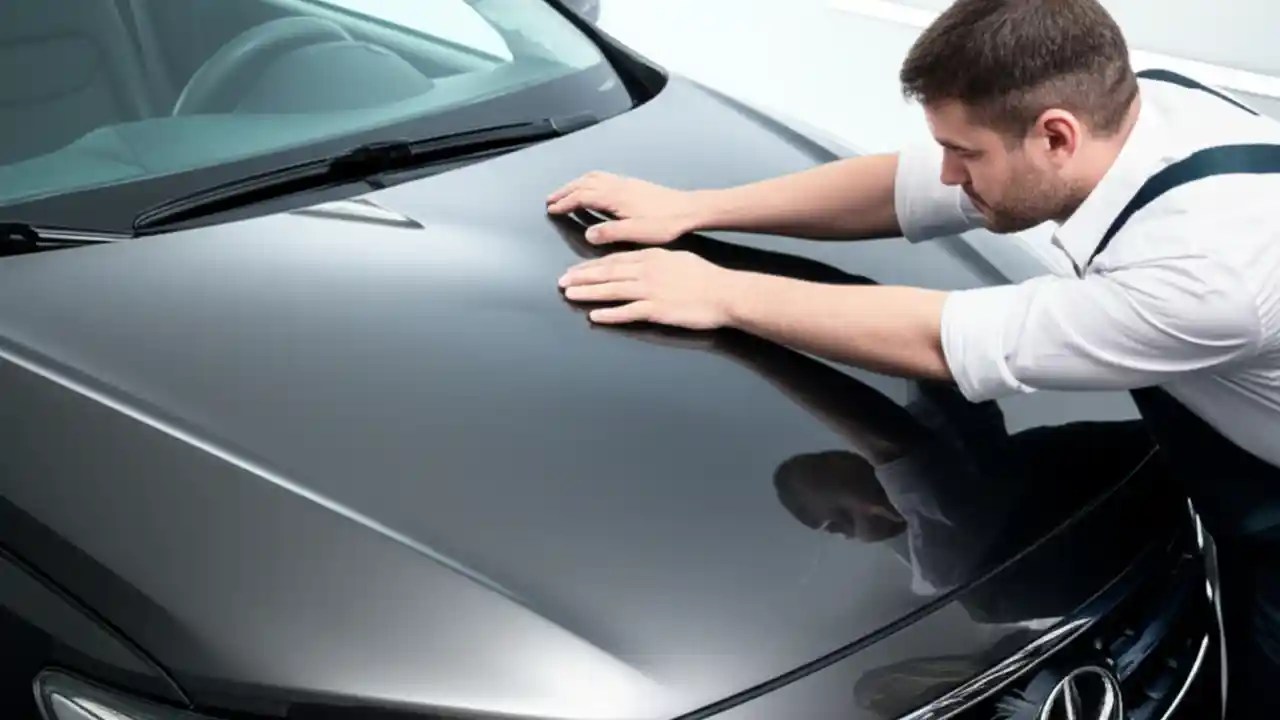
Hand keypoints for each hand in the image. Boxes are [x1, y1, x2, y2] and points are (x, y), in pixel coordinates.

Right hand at [546, 171, 705, 245]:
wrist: (688, 209)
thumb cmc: (664, 223)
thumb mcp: (636, 232)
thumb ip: (609, 233)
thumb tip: (587, 234)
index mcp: (615, 196)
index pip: (582, 196)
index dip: (565, 203)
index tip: (551, 210)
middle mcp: (617, 185)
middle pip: (584, 183)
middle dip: (565, 191)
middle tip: (550, 200)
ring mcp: (625, 182)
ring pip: (593, 177)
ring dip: (576, 184)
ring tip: (565, 193)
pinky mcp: (633, 184)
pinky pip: (603, 177)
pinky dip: (589, 181)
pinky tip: (592, 189)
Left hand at [558, 248, 740, 328]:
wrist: (724, 293)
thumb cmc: (705, 277)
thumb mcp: (677, 259)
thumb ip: (654, 261)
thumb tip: (638, 262)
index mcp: (651, 257)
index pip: (614, 260)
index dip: (590, 266)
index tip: (574, 270)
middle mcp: (646, 271)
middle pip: (607, 273)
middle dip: (581, 277)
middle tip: (561, 281)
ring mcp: (650, 291)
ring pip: (612, 290)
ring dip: (588, 292)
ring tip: (570, 294)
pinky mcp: (656, 310)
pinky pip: (627, 312)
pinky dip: (609, 314)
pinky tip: (594, 316)